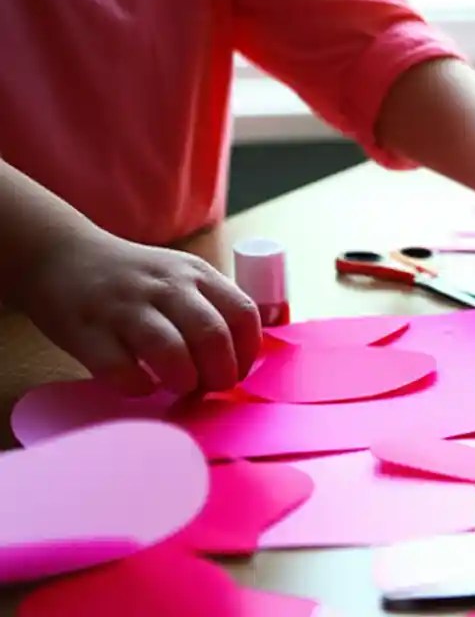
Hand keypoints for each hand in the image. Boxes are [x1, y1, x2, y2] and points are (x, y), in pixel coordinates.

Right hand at [8, 231, 260, 395]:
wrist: (60, 255)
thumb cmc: (132, 279)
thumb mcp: (180, 277)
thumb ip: (209, 308)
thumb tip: (239, 361)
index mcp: (196, 274)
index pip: (243, 314)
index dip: (246, 352)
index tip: (236, 371)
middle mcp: (165, 287)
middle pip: (212, 335)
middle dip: (220, 374)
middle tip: (209, 387)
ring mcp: (125, 308)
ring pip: (171, 351)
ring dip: (184, 380)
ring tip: (180, 386)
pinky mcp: (87, 331)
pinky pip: (121, 370)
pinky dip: (138, 386)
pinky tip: (141, 385)